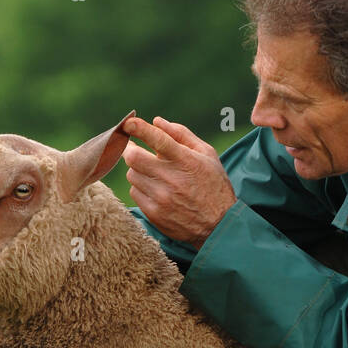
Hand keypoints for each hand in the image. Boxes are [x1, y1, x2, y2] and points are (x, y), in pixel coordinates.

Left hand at [123, 116, 234, 246]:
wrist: (219, 225)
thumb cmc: (213, 185)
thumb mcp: (207, 154)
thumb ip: (181, 134)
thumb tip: (156, 121)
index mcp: (186, 161)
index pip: (158, 139)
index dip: (139, 129)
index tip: (128, 123)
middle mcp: (172, 179)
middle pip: (133, 157)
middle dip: (131, 150)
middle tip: (135, 149)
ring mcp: (161, 198)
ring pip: (132, 175)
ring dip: (139, 170)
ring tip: (154, 174)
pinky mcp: (154, 213)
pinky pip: (135, 193)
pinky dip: (141, 188)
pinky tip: (156, 191)